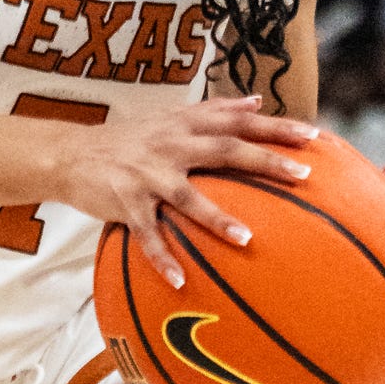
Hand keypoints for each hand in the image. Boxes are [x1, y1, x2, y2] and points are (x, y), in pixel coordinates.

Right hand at [50, 98, 317, 285]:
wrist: (71, 153)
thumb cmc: (128, 138)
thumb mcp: (169, 116)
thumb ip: (213, 110)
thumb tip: (256, 102)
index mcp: (184, 125)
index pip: (238, 121)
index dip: (275, 127)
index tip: (313, 137)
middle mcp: (170, 146)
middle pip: (224, 150)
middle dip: (264, 161)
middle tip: (301, 176)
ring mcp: (147, 176)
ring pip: (187, 197)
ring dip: (217, 218)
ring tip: (246, 239)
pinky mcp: (126, 204)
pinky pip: (147, 235)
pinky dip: (162, 258)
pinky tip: (180, 281)